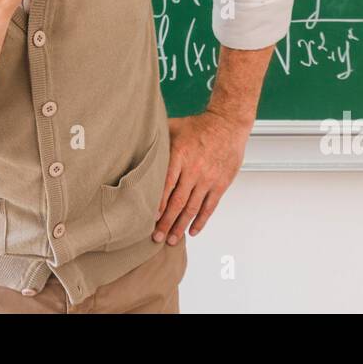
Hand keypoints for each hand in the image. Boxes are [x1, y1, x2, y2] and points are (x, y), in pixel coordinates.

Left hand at [153, 109, 248, 244]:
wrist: (228, 124)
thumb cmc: (200, 126)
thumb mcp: (174, 127)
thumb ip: (158, 140)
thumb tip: (135, 144)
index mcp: (180, 156)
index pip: (166, 185)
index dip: (158, 204)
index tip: (150, 218)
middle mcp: (194, 170)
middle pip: (177, 202)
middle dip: (166, 222)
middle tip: (156, 237)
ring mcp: (208, 179)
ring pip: (192, 208)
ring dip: (181, 226)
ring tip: (171, 239)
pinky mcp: (220, 184)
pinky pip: (209, 207)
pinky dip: (200, 221)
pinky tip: (192, 231)